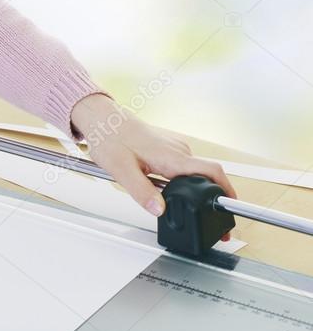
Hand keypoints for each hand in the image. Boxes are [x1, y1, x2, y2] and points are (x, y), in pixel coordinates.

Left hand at [69, 93, 238, 240]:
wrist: (101, 117)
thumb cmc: (109, 137)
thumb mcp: (121, 170)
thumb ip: (141, 192)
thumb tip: (160, 210)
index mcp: (172, 156)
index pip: (213, 172)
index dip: (227, 191)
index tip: (229, 208)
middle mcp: (178, 150)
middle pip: (205, 176)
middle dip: (205, 196)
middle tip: (196, 214)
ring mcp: (175, 146)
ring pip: (190, 171)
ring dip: (186, 186)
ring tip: (164, 193)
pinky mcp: (168, 145)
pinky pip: (180, 165)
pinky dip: (176, 177)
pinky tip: (156, 179)